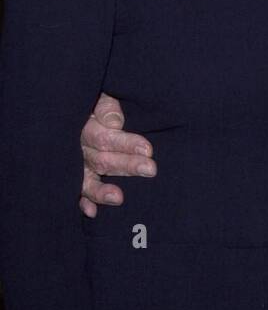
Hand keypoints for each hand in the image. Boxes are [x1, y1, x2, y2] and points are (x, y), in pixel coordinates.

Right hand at [80, 92, 154, 216]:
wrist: (79, 109)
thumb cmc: (97, 103)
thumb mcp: (101, 96)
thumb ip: (107, 107)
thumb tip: (114, 122)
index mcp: (86, 126)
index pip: (106, 138)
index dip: (127, 144)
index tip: (148, 150)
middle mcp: (80, 149)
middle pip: (102, 160)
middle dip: (127, 165)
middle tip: (150, 169)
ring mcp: (76, 166)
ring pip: (88, 180)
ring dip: (101, 191)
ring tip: (119, 198)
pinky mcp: (75, 178)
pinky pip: (78, 191)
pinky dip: (84, 202)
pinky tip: (92, 213)